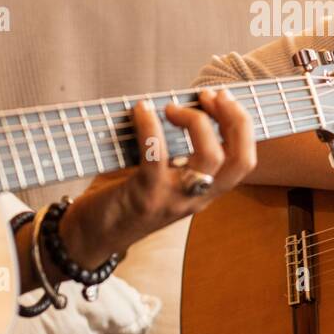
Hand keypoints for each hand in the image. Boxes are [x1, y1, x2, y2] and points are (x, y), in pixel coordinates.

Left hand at [57, 88, 255, 263]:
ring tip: (173, 107)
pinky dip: (151, 127)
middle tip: (210, 96)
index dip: (242, 125)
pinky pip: (157, 156)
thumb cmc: (122, 199)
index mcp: (203, 192)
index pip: (244, 162)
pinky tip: (141, 110)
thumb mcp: (160, 178)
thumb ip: (173, 150)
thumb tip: (175, 103)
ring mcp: (172, 200)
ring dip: (196, 122)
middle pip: (239, 160)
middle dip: (233, 120)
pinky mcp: (145, 196)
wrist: (89, 238)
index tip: (223, 99)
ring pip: (210, 158)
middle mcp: (195, 199)